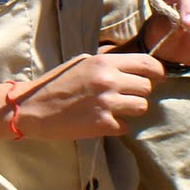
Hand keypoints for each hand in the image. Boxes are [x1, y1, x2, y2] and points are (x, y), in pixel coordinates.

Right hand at [12, 52, 162, 139]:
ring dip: (130, 110)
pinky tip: (100, 121)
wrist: (32, 108)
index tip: (154, 78)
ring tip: (112, 109)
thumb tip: (136, 66)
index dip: (157, 73)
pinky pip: (126, 126)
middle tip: (122, 95)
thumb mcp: (81, 63)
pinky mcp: (103, 124)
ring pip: (142, 107)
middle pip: (147, 87)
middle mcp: (108, 80)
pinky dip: (116, 125)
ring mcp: (107, 103)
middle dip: (138, 92)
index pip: (148, 64)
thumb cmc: (55, 84)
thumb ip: (108, 63)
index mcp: (103, 62)